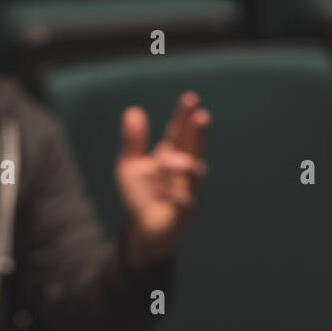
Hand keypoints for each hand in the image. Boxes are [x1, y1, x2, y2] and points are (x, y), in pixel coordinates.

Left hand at [115, 91, 209, 264]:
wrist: (141, 231)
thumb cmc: (139, 197)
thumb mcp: (129, 167)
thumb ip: (132, 142)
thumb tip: (133, 111)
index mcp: (170, 156)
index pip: (179, 132)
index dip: (184, 116)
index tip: (191, 98)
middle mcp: (182, 171)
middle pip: (194, 147)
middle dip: (198, 133)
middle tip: (202, 116)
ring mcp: (187, 191)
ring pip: (195, 174)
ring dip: (183, 164)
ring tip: (163, 162)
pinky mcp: (184, 213)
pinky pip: (186, 202)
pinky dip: (176, 196)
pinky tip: (164, 195)